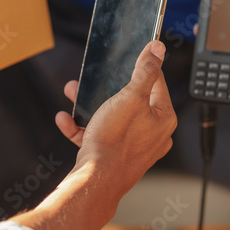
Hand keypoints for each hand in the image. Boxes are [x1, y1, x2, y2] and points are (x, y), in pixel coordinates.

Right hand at [54, 41, 176, 191]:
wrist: (95, 181)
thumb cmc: (115, 141)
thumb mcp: (130, 97)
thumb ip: (145, 71)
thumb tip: (158, 49)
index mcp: (163, 118)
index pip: (157, 83)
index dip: (142, 68)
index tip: (130, 58)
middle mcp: (152, 134)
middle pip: (131, 101)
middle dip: (106, 89)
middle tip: (93, 79)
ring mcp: (132, 148)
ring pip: (111, 118)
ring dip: (90, 106)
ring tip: (73, 94)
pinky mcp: (113, 157)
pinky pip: (98, 136)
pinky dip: (82, 127)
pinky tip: (66, 120)